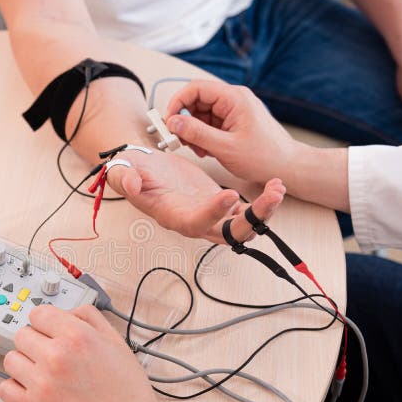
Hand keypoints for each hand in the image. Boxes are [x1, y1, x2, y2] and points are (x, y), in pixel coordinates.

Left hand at [0, 304, 204, 401]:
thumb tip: (67, 312)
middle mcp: (56, 356)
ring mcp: (42, 382)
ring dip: (23, 364)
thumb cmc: (126, 390)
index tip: (48, 332)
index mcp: (77, 336)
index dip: (44, 322)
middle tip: (49, 356)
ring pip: (10, 359)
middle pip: (21, 334)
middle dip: (35, 342)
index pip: (37, 313)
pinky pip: (5, 388)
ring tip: (42, 373)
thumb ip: (89, 318)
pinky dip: (15, 388)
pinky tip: (33, 389)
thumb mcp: (115, 341)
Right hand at [102, 146, 285, 243]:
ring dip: (264, 211)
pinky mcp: (221, 205)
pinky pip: (246, 212)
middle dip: (253, 219)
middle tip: (272, 196)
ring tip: (278, 187)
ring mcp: (210, 215)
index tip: (228, 195)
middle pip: (228, 234)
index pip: (196, 222)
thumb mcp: (123, 170)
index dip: (212, 213)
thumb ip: (125, 179)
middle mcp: (194, 221)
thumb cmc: (132, 171)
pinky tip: (274, 185)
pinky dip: (263, 202)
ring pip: (243, 225)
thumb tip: (132, 187)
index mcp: (173, 215)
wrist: (145, 168)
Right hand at [164, 79, 350, 212]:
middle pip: (196, 100)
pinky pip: (209, 123)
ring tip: (197, 149)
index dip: (178, 102)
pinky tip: (206, 150)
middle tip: (179, 139)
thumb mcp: (225, 147)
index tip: (170, 122)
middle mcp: (233, 99)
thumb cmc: (264, 157)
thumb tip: (173, 122)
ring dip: (193, 131)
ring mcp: (233, 110)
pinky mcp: (233, 121)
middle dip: (184, 119)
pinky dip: (202, 136)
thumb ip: (196, 133)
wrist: (287, 166)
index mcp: (234, 98)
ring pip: (201, 113)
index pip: (196, 88)